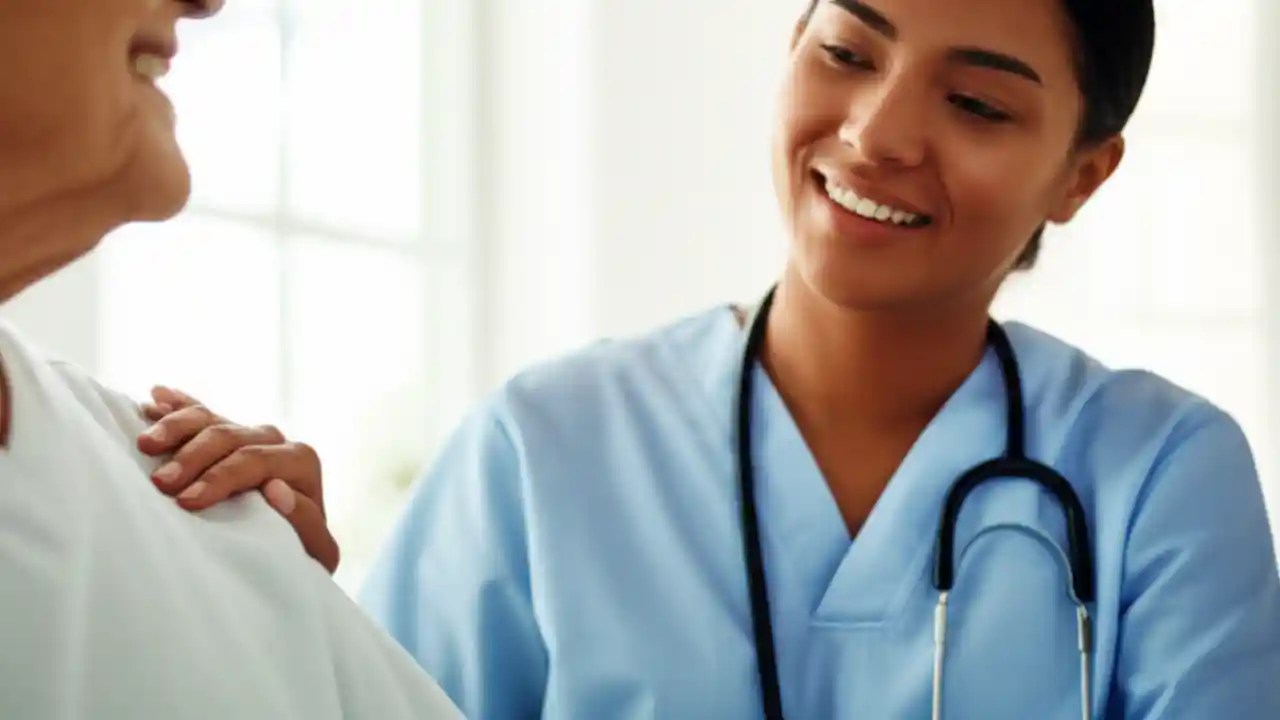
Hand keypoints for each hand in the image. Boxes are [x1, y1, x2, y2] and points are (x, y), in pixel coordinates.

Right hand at [137, 386, 339, 572]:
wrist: (288, 546)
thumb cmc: (296, 551)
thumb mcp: (313, 551)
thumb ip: (305, 523)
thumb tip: (277, 489)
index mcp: (300, 462)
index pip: (256, 460)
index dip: (220, 477)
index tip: (186, 501)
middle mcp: (274, 440)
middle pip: (229, 435)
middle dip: (192, 457)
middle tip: (161, 483)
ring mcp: (245, 432)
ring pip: (209, 417)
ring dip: (175, 426)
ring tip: (145, 444)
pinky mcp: (224, 431)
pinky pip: (198, 411)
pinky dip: (176, 404)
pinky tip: (155, 397)